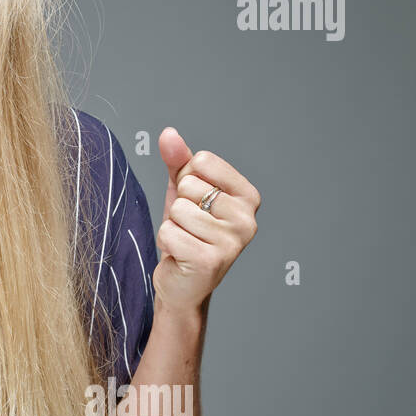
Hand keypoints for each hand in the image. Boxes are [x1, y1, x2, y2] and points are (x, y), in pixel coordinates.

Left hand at [153, 127, 259, 314]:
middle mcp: (248, 219)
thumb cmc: (187, 231)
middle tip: (189, 226)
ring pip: (177, 209)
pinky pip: (169, 232)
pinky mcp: (209, 261)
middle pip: (189, 186)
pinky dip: (166, 242)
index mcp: (248, 196)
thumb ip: (178, 160)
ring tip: (186, 240)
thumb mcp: (182, 190)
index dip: (186, 179)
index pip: (202, 162)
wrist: (182, 282)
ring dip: (172, 225)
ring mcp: (232, 242)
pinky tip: (180, 254)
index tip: (195, 202)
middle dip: (178, 205)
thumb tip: (168, 134)